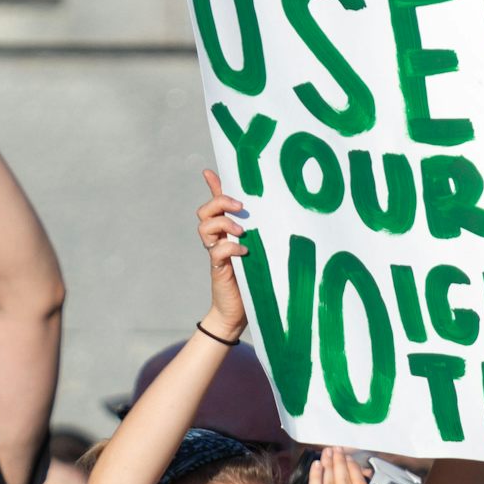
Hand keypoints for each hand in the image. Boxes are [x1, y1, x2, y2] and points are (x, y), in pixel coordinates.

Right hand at [197, 169, 248, 338]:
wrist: (241, 311)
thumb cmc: (256, 278)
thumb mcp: (262, 249)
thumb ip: (263, 232)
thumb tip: (279, 213)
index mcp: (227, 230)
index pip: (215, 203)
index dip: (212, 185)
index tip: (209, 171)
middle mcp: (218, 239)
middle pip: (205, 211)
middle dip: (220, 202)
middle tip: (241, 208)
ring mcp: (216, 253)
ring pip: (205, 227)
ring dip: (223, 223)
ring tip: (242, 232)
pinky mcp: (218, 268)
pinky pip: (217, 251)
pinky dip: (230, 247)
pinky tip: (245, 253)